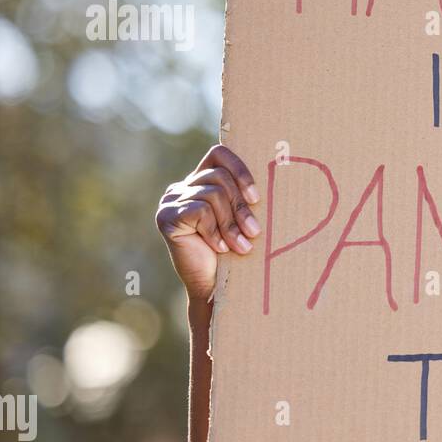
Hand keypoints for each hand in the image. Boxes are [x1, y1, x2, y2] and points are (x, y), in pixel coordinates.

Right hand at [155, 144, 261, 302]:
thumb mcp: (242, 218)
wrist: (214, 288)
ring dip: (231, 223)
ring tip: (241, 246)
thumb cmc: (235, 252)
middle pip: (219, 176)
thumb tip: (274, 167)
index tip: (256, 197)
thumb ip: (245, 194)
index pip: (219, 153)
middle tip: (254, 232)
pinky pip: (200, 211)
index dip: (240, 169)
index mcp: (201, 181)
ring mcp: (171, 201)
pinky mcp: (166, 217)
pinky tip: (219, 248)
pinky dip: (215, 231)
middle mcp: (182, 187)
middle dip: (241, 206)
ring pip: (213, 194)